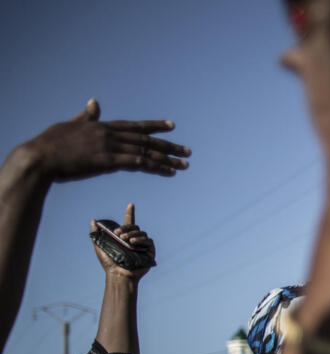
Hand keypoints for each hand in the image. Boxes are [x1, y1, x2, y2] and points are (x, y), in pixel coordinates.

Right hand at [21, 99, 189, 181]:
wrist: (40, 157)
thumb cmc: (50, 144)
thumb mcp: (69, 125)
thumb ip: (86, 116)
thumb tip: (94, 102)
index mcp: (102, 126)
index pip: (134, 126)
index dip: (154, 126)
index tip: (171, 126)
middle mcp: (110, 134)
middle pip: (146, 140)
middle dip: (169, 146)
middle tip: (188, 151)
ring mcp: (110, 146)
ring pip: (147, 152)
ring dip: (168, 159)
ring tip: (185, 165)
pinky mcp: (108, 160)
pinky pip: (139, 163)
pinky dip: (157, 167)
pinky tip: (170, 172)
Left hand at [92, 203, 154, 280]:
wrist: (118, 274)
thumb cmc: (109, 263)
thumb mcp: (99, 246)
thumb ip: (96, 234)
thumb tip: (93, 220)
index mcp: (125, 237)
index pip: (129, 222)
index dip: (130, 213)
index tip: (130, 205)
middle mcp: (135, 239)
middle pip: (134, 226)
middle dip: (126, 228)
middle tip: (118, 234)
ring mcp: (143, 245)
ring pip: (141, 232)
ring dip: (133, 234)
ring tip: (125, 240)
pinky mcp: (150, 251)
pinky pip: (148, 241)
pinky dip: (141, 240)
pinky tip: (134, 243)